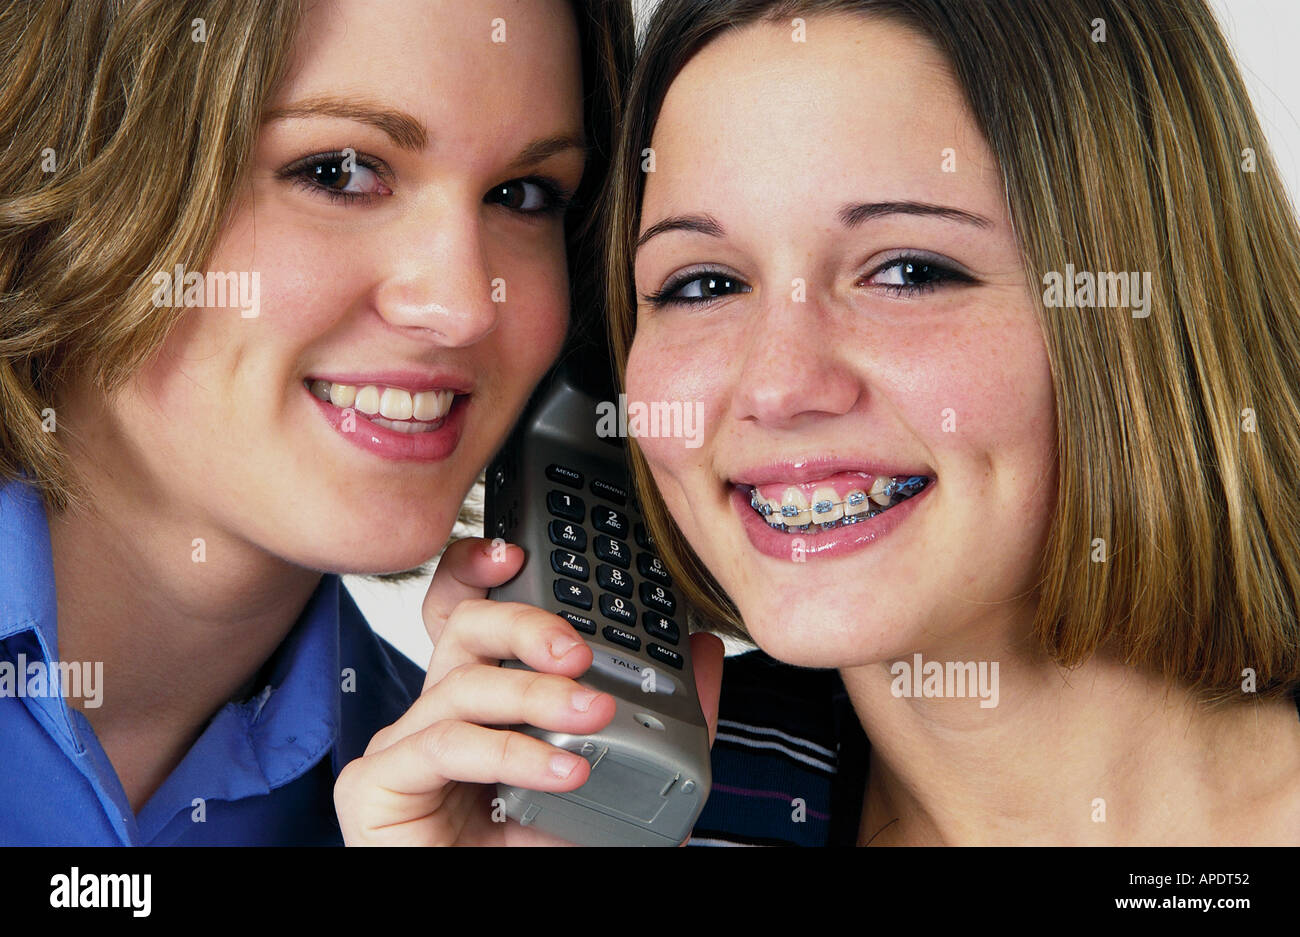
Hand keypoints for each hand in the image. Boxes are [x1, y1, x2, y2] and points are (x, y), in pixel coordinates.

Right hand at [335, 537, 724, 844]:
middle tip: (579, 650)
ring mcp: (401, 747)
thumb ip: (662, 722)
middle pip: (463, 628)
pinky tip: (561, 768)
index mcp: (480, 702)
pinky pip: (444, 744)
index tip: (518, 555)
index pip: (469, 615)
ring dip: (536, 695)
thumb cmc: (541, 852)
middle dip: (524, 623)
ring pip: (462, 684)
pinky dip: (510, 750)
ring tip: (594, 715)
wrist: (500, 919)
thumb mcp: (618, 779)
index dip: (480, 572)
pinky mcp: (376, 786)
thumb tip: (705, 655)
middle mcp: (436, 713)